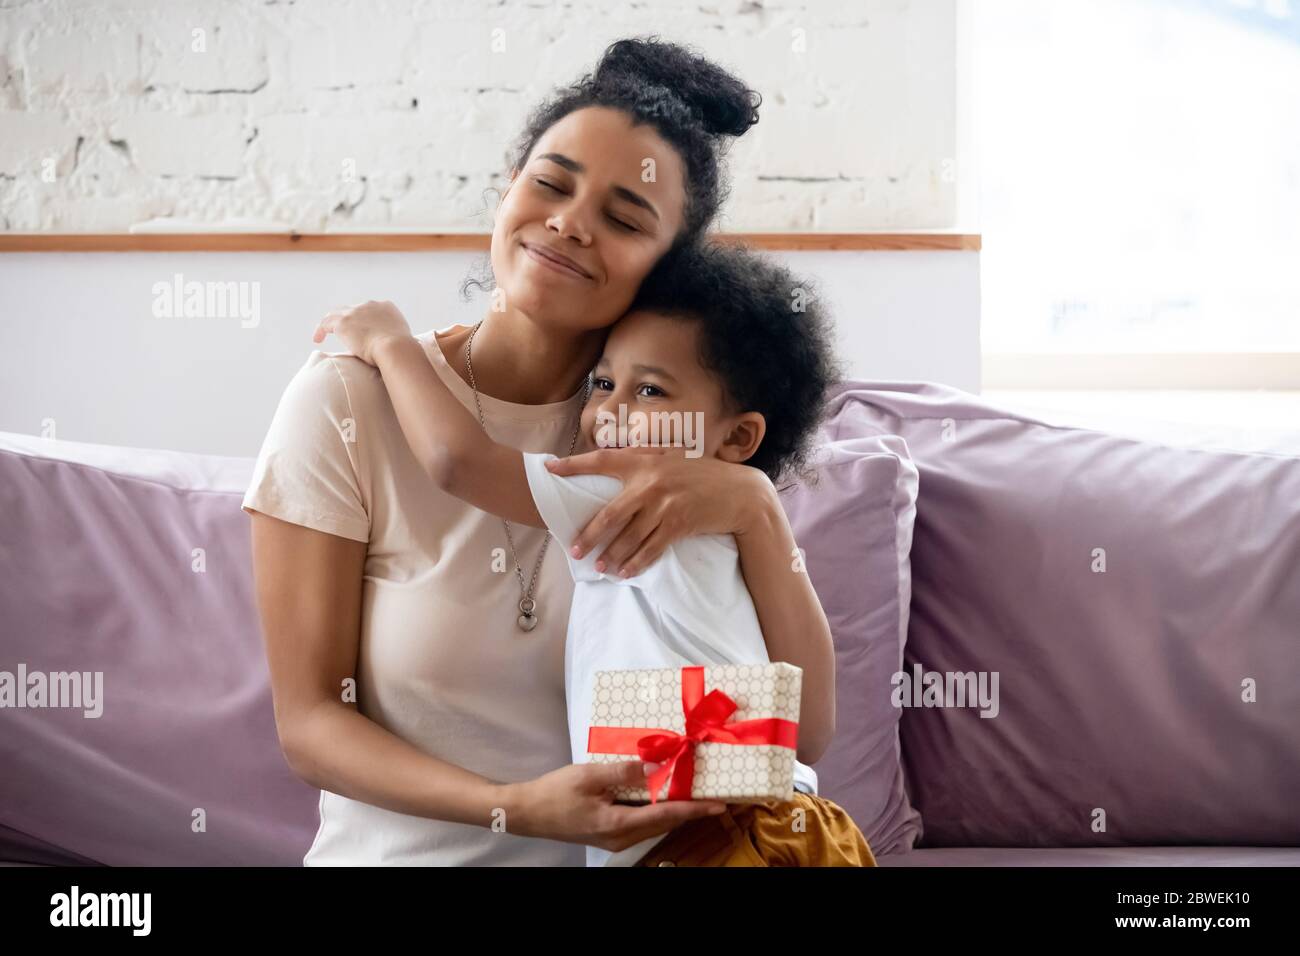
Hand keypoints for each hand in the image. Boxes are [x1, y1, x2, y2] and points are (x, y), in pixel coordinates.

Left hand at [312, 299, 412, 366]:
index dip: (362, 319)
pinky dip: (321, 330)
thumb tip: (394, 347)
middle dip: (346, 319)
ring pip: (336, 313)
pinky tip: (318, 339)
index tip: (360, 330)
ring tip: (323, 334)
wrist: (395, 348)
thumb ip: (395, 338)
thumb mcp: (403, 340)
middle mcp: (370, 305)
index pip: (370, 309)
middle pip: (352, 309)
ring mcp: (356, 311)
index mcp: (387, 307)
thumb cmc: (402, 351)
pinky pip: (326, 323)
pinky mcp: (344, 321)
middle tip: (342, 332)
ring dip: (330, 324)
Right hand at [499, 760, 727, 852]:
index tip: (719, 804)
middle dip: (692, 811)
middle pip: (666, 823)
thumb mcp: (590, 776)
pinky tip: (663, 795)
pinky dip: (658, 810)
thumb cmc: (554, 793)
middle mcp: (622, 838)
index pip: (666, 815)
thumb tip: (657, 765)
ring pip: (656, 824)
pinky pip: (643, 823)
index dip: (695, 809)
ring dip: (677, 810)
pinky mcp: (610, 834)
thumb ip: (625, 771)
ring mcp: (616, 839)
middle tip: (716, 796)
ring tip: (697, 794)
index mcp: (619, 824)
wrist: (527, 813)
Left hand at [543, 447, 774, 576]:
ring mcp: (665, 504)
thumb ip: (644, 462)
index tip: (549, 469)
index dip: (573, 465)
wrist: (739, 492)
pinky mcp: (678, 524)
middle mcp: (651, 481)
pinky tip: (626, 572)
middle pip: (610, 513)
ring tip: (600, 567)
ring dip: (613, 555)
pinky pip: (651, 548)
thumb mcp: (672, 459)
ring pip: (629, 536)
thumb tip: (614, 467)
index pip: (601, 461)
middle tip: (575, 549)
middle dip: (590, 534)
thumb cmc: (702, 474)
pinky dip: (637, 563)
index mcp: (645, 461)